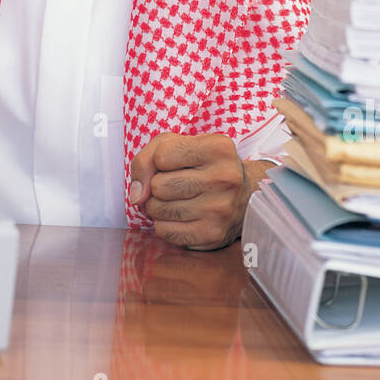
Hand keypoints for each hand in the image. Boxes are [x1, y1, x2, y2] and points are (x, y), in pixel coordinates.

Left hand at [129, 132, 252, 250]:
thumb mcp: (178, 145)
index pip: (161, 156)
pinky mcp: (212, 234)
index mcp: (218, 148)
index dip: (159, 161)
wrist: (243, 195)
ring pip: (158, 210)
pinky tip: (181, 216)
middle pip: (158, 186)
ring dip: (158, 206)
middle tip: (174, 184)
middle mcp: (223, 178)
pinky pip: (165, 231)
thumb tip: (136, 196)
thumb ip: (147, 158)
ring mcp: (219, 209)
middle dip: (156, 186)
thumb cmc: (203, 165)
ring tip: (176, 199)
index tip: (173, 164)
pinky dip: (164, 224)